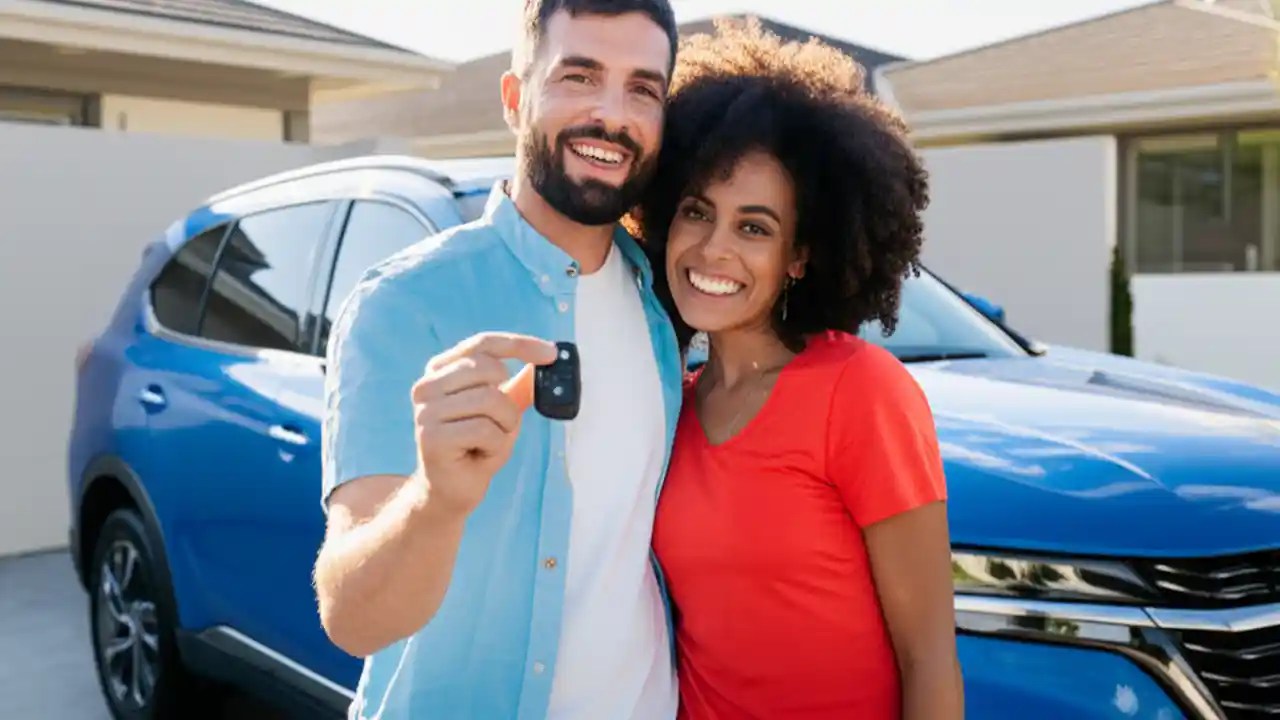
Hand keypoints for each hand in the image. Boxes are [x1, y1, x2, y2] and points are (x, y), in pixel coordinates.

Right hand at [412, 332, 556, 517]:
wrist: (452, 491)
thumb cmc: (476, 447)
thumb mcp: (502, 410)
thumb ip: (518, 385)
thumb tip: (545, 359)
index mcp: (440, 371)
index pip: (483, 343)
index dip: (520, 345)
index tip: (551, 353)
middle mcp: (426, 386)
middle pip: (489, 369)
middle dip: (510, 401)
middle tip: (503, 425)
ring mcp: (425, 412)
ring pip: (490, 399)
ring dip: (505, 426)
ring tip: (490, 443)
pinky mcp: (431, 437)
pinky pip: (484, 429)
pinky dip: (496, 445)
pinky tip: (481, 455)